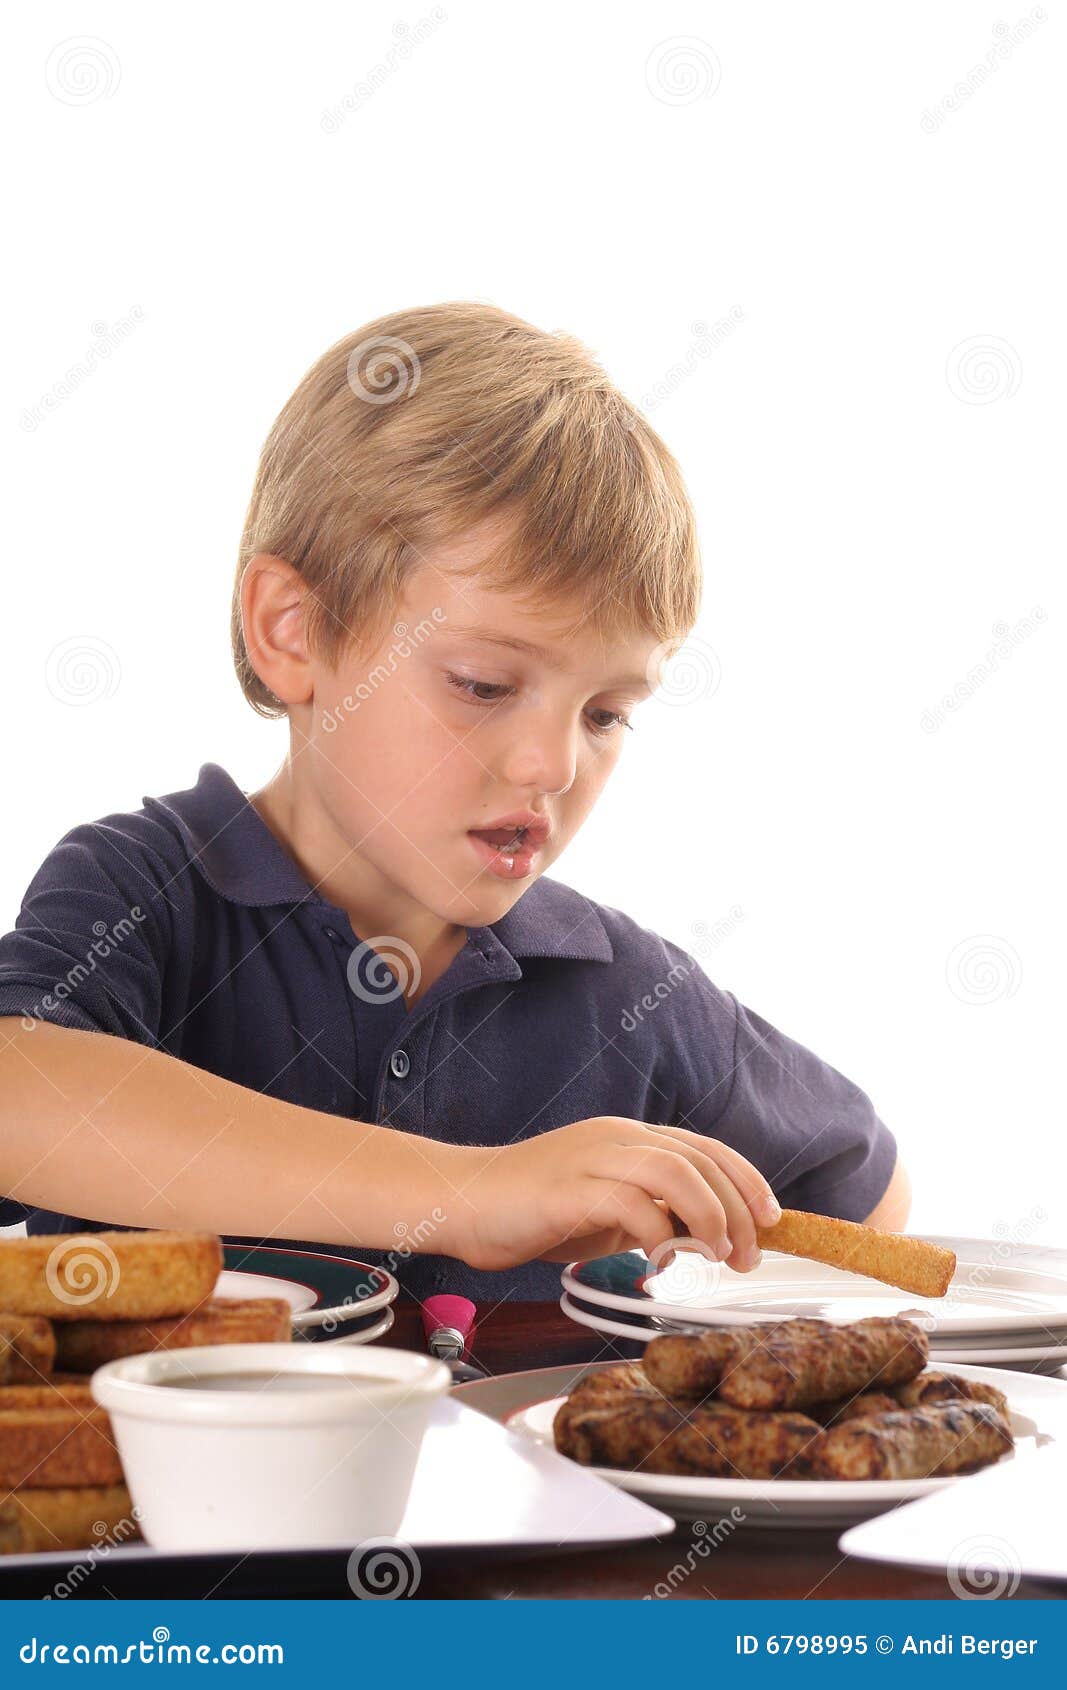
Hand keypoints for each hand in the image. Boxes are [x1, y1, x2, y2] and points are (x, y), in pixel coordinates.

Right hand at [437, 1117, 780, 1272]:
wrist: (461, 1201)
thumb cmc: (528, 1210)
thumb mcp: (604, 1212)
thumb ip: (647, 1214)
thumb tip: (698, 1237)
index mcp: (627, 1139)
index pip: (704, 1148)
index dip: (745, 1180)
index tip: (771, 1218)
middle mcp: (616, 1139)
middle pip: (699, 1160)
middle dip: (737, 1210)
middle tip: (747, 1256)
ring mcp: (593, 1158)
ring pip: (676, 1171)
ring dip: (709, 1216)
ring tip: (717, 1257)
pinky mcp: (570, 1188)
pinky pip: (632, 1203)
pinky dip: (658, 1233)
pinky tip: (661, 1262)